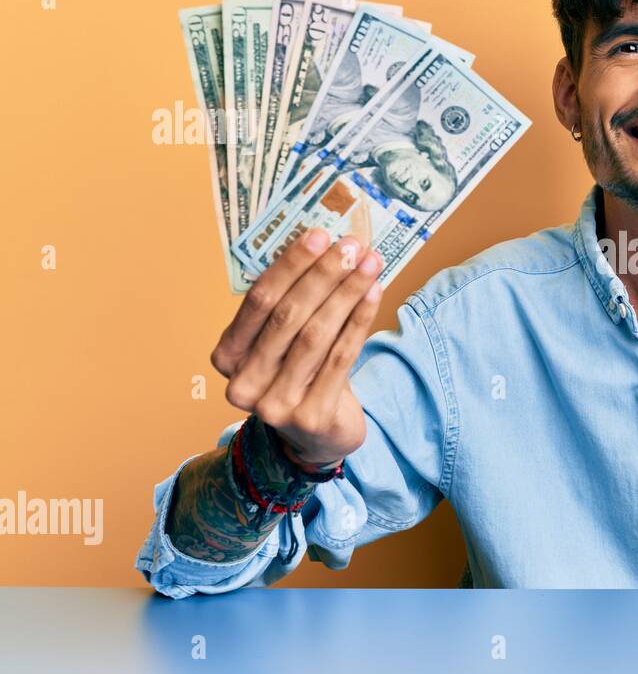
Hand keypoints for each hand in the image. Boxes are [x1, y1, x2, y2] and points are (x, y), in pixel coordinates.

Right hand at [209, 228, 383, 470]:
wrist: (316, 438)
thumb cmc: (300, 376)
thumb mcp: (283, 343)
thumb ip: (291, 305)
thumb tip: (325, 247)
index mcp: (227, 356)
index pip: (258, 301)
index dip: (290, 266)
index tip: (318, 235)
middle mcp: (243, 382)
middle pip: (288, 316)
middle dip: (323, 275)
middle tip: (351, 245)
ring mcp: (275, 404)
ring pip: (316, 335)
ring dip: (346, 292)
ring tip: (370, 263)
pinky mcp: (310, 416)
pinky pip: (340, 358)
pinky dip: (359, 320)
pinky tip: (374, 293)